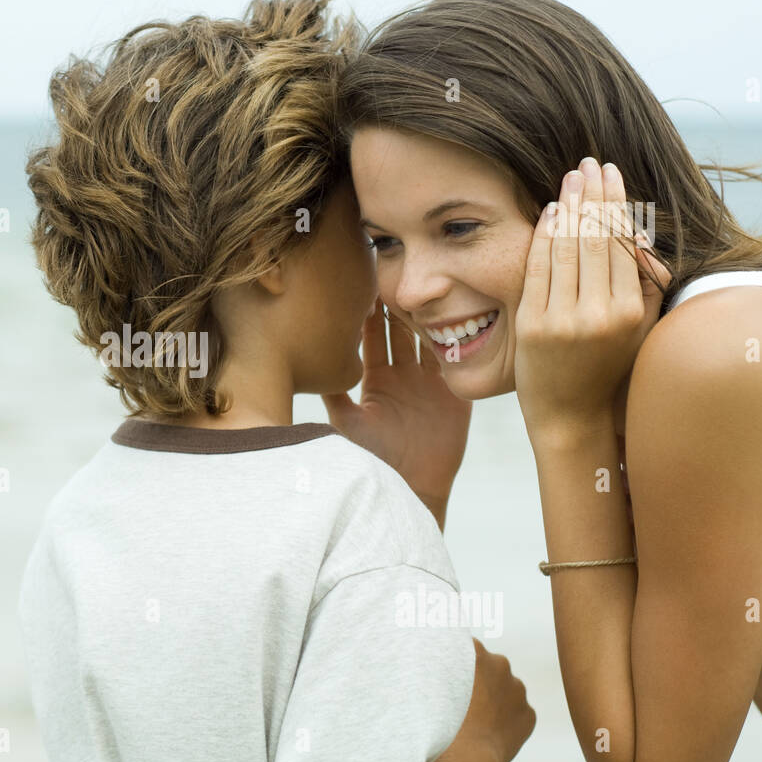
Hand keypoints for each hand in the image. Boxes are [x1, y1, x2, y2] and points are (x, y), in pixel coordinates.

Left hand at [323, 296, 471, 520]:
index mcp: (377, 378)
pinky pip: (458, 360)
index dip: (371, 312)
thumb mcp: (346, 422)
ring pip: (432, 339)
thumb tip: (302, 366)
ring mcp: (432, 382)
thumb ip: (331, 394)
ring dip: (431, 316)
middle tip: (398, 273)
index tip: (366, 283)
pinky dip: (458, 341)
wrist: (410, 487)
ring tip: (429, 288)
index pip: (374, 335)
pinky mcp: (457, 393)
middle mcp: (405, 376)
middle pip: (404, 330)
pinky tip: (458, 316)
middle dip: (402, 304)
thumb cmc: (372, 459)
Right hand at [431, 638, 535, 761]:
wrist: (464, 755)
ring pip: (507, 692)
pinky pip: (517, 715)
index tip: (453, 678)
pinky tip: (489, 734)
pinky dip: (507, 723)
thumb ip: (444, 669)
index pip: (469, 650)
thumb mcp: (431, 684)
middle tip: (464, 703)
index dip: (460, 666)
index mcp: (475, 651)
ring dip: (496, 702)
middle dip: (482, 682)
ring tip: (476, 722)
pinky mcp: (528, 714)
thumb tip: (441, 663)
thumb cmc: (439, 719)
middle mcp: (500, 664)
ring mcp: (518, 690)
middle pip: (492, 668)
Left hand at [514, 157, 671, 444]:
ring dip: (569, 207)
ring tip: (571, 178)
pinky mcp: (531, 325)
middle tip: (588, 164)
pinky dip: (543, 236)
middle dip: (592, 196)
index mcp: (628, 312)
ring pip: (566, 249)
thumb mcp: (638, 328)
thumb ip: (645, 285)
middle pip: (595, 239)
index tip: (612, 174)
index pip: (622, 244)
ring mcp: (560, 320)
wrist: (569, 414)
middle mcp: (596, 314)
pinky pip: (537, 269)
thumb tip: (641, 236)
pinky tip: (550, 211)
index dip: (616, 205)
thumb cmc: (607, 367)